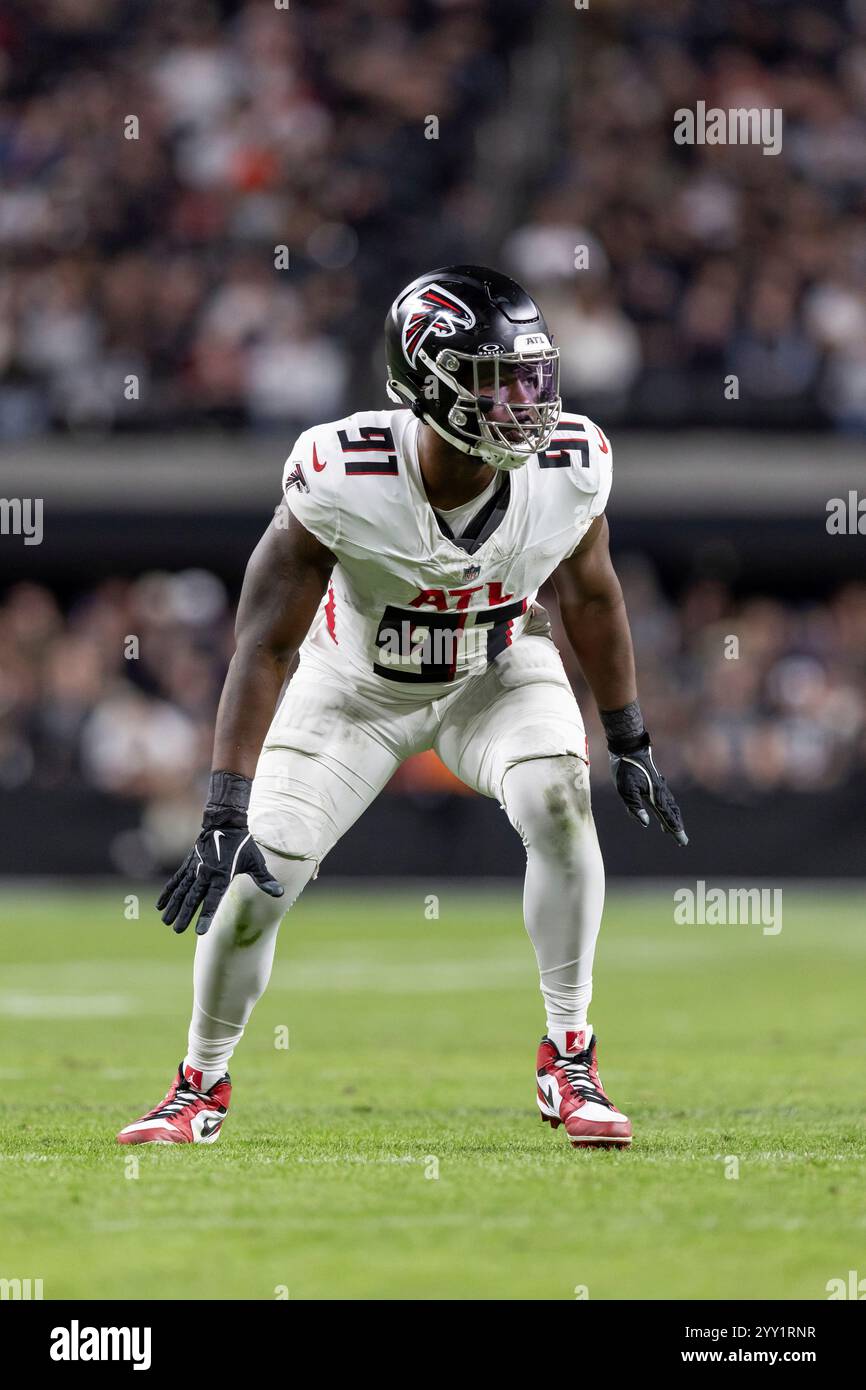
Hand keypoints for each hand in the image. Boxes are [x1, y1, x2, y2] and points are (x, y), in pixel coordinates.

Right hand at [157, 824, 283, 935]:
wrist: (225, 823)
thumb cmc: (243, 845)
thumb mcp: (256, 862)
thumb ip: (265, 880)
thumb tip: (280, 893)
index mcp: (222, 876)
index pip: (213, 901)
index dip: (206, 916)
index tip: (199, 931)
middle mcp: (206, 874)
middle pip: (193, 899)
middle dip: (185, 915)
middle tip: (177, 930)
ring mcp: (195, 869)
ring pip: (182, 891)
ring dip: (174, 907)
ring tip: (166, 922)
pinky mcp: (189, 864)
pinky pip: (176, 881)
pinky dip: (168, 893)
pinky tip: (161, 905)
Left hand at [609, 734, 687, 845]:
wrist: (629, 747)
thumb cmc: (625, 768)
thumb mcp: (625, 789)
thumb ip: (635, 807)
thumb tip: (646, 823)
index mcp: (655, 795)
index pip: (667, 816)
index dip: (674, 829)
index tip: (682, 841)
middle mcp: (660, 791)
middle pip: (671, 812)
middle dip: (676, 826)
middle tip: (682, 841)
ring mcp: (659, 785)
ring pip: (670, 805)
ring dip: (672, 818)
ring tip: (672, 829)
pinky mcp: (654, 781)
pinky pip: (665, 798)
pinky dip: (668, 807)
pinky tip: (664, 808)